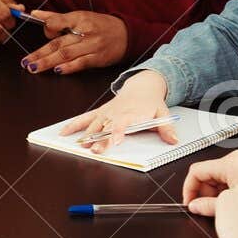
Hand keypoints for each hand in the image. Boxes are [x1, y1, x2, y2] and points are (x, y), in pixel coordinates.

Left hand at [21, 10, 127, 74]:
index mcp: (79, 19)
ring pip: (66, 54)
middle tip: (26, 62)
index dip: (47, 28)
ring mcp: (92, 46)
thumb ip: (56, 17)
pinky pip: (81, 63)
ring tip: (34, 68)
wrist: (126, 34)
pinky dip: (69, 67)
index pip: (58, 22)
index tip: (41, 34)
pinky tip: (57, 71)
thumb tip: (34, 14)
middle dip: (40, 53)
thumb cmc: (99, 25)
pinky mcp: (98, 59)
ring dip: (48, 62)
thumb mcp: (79, 16)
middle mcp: (84, 32)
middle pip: (58, 43)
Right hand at [56, 71, 174, 152]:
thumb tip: (173, 140)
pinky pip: (85, 118)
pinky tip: (64, 132)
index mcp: (132, 113)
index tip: (115, 141)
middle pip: (106, 127)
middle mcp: (117, 113)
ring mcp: (106, 113)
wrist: (142, 86)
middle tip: (95, 150)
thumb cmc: (151, 102)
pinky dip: (74, 125)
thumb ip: (166, 128)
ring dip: (86, 135)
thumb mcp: (163, 113)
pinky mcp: (100, 113)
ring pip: (94, 124)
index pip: (123, 122)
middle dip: (100, 139)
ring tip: (80, 145)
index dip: (118, 132)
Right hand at [181, 149, 237, 211]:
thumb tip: (195, 206)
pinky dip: (227, 193)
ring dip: (216, 194)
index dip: (189, 189)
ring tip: (221, 209)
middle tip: (204, 208)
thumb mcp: (229, 206)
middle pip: (208, 175)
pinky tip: (232, 205)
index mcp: (230, 163)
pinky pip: (231, 180)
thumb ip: (207, 205)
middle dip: (204, 193)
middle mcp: (237, 160)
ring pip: (219, 178)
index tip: (189, 202)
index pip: (197, 171)